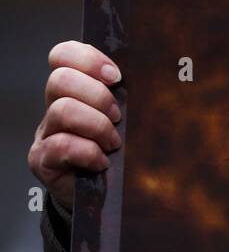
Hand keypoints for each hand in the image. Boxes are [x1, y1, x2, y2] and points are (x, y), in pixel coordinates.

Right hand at [28, 42, 122, 208]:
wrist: (99, 196)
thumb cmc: (117, 153)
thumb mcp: (126, 121)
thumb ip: (129, 99)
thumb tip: (161, 81)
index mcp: (74, 90)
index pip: (63, 55)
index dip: (88, 59)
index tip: (116, 77)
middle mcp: (54, 107)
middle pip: (61, 79)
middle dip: (97, 96)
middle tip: (118, 117)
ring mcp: (45, 133)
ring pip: (62, 110)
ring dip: (96, 126)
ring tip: (113, 143)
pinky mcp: (43, 160)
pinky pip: (62, 145)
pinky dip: (88, 152)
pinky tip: (102, 163)